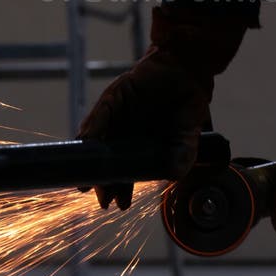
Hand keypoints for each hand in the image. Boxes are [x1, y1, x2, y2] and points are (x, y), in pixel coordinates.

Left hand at [78, 5, 246, 209]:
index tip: (116, 204)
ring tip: (87, 180)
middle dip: (101, 181)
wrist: (187, 71)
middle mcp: (124, 136)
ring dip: (89, 160)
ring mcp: (116, 117)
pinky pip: (99, 115)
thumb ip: (182, 156)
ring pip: (97, 142)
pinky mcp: (112, 98)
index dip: (119, 189)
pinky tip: (87, 142)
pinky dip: (92, 128)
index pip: (124, 173)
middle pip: (106, 162)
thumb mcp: (188, 136)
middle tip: (101, 197)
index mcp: (140, 150)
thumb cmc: (187, 107)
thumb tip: (173, 176)